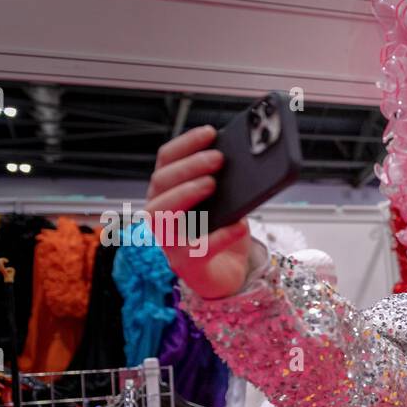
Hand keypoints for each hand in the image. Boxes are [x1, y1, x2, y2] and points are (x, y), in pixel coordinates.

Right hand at [145, 125, 256, 298]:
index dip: (185, 144)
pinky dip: (219, 236)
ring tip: (213, 184)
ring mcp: (168, 239)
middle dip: (189, 166)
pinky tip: (238, 225)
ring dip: (187, 193)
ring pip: (163, 213)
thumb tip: (247, 160)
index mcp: (167, 191)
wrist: (226, 274)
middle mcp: (159, 213)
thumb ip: (227, 184)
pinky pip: (197, 249)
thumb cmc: (221, 233)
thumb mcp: (226, 202)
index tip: (211, 132)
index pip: (166, 160)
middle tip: (218, 158)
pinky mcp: (185, 264)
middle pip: (161, 182)